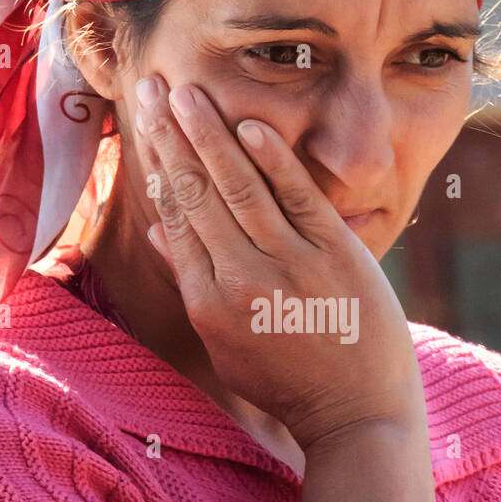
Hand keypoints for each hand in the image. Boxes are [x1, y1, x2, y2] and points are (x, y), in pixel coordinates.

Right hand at [133, 74, 425, 452]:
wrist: (357, 416)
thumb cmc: (289, 381)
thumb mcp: (227, 344)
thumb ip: (192, 284)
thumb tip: (157, 232)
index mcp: (208, 303)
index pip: (175, 217)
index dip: (156, 165)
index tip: (142, 122)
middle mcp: (240, 281)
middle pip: (196, 195)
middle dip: (169, 135)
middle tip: (149, 85)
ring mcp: (290, 266)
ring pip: (239, 188)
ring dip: (208, 134)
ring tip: (184, 90)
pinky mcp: (336, 255)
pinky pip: (299, 198)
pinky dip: (274, 160)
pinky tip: (249, 126)